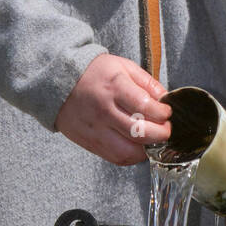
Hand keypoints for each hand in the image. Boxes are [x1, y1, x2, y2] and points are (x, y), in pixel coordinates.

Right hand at [54, 54, 171, 165]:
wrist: (59, 81)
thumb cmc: (95, 72)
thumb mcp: (123, 67)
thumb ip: (147, 83)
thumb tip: (166, 99)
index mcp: (115, 87)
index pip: (146, 107)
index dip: (163, 113)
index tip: (166, 112)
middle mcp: (104, 111)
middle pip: (139, 133)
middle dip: (161, 134)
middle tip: (165, 129)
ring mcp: (96, 129)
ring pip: (127, 152)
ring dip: (146, 150)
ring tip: (152, 140)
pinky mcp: (89, 142)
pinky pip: (115, 158)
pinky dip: (130, 156)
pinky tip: (136, 146)